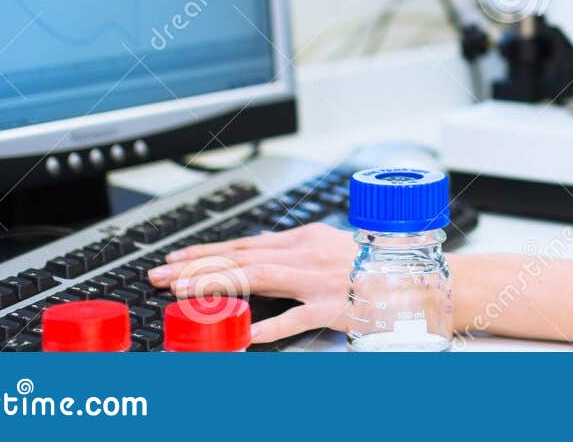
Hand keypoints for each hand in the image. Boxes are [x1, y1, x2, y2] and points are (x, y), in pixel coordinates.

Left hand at [145, 222, 356, 343]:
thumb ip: (292, 252)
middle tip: (161, 275)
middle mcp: (308, 254)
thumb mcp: (328, 246)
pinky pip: (297, 317)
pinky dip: (270, 326)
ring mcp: (319, 280)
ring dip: (216, 284)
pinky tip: (245, 334)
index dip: (206, 252)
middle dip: (197, 265)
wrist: (412, 278)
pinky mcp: (332, 306)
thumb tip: (255, 252)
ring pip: (258, 278)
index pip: (244, 244)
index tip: (174, 259)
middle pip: (242, 258)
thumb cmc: (371, 265)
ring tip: (183, 292)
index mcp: (305, 239)